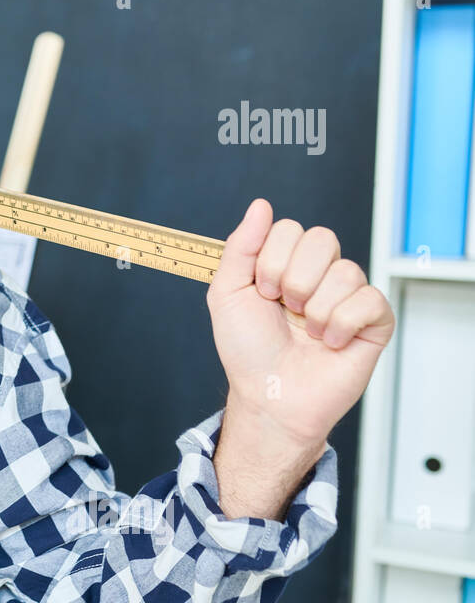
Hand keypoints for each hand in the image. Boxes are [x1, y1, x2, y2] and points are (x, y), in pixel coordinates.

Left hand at [206, 199, 394, 452]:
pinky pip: (369, 300)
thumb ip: (241, 246)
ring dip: (315, 309)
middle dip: (294, 279)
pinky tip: (329, 342)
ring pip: (346, 271)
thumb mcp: (227, 293)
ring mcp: (348, 297)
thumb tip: (260, 205)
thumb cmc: (248, 351)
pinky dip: (342, 325)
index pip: (291, 228)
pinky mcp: (374, 322)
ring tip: (306, 333)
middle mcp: (320, 275)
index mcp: (286, 264)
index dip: (271, 259)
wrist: (269, 396)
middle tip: (285, 310)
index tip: (261, 292)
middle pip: (322, 238)